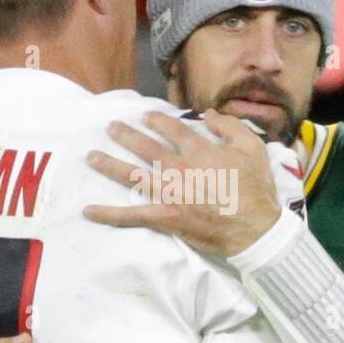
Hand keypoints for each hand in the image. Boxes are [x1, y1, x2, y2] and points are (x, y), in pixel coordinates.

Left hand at [83, 109, 281, 256]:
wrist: (254, 228)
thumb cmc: (255, 188)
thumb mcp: (253, 148)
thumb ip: (230, 126)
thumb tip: (207, 114)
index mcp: (199, 150)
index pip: (172, 130)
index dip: (157, 120)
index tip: (146, 115)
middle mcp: (178, 168)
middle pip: (145, 148)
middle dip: (126, 135)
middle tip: (111, 127)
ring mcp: (168, 193)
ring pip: (132, 175)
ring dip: (109, 165)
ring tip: (91, 156)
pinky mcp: (164, 216)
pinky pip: (132, 215)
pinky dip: (109, 214)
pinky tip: (87, 211)